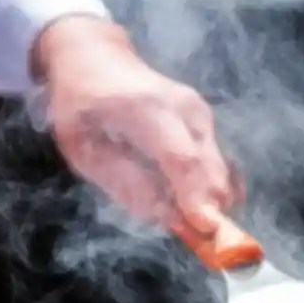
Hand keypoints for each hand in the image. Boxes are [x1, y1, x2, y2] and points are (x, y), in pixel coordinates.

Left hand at [33, 15, 239, 238]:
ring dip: (211, 202)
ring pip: (221, 170)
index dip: (197, 197)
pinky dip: (212, 189)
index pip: (181, 159)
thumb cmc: (81, 107)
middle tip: (203, 245)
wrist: (96, 57)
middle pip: (211, 168)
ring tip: (187, 221)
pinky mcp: (208, 121)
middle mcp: (185, 109)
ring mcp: (202, 113)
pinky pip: (220, 164)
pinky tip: (194, 204)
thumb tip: (167, 218)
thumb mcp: (84, 148)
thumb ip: (125, 183)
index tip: (207, 230)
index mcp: (146, 110)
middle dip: (211, 210)